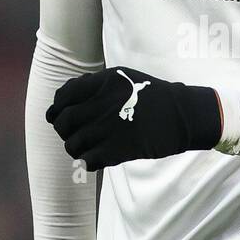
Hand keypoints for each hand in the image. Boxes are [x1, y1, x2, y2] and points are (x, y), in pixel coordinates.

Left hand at [46, 65, 221, 168]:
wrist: (182, 115)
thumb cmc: (152, 96)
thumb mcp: (123, 77)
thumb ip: (93, 84)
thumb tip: (64, 97)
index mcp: (102, 83)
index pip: (63, 97)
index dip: (58, 108)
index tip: (60, 114)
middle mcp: (101, 104)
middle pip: (64, 122)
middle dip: (64, 131)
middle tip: (73, 134)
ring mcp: (108, 129)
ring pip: (72, 145)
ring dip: (76, 148)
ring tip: (86, 148)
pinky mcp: (117, 150)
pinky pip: (87, 162)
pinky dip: (88, 162)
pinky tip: (97, 158)